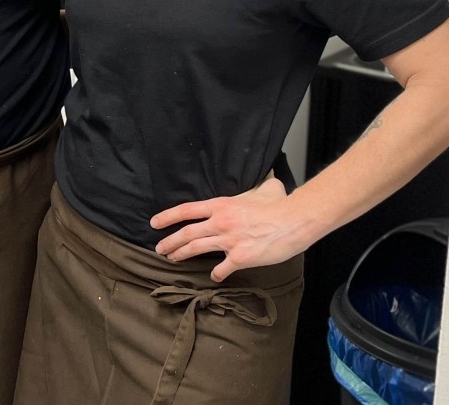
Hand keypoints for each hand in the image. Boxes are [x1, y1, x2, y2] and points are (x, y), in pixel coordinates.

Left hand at [150, 173, 307, 282]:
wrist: (294, 220)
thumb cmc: (280, 204)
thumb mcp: (265, 188)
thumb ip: (259, 184)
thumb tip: (268, 173)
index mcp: (222, 205)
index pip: (187, 210)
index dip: (167, 217)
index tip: (154, 223)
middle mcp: (220, 222)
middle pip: (187, 232)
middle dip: (170, 241)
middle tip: (159, 248)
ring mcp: (229, 241)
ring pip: (196, 248)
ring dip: (182, 254)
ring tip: (173, 259)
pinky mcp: (240, 257)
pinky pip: (221, 269)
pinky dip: (216, 274)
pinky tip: (215, 276)